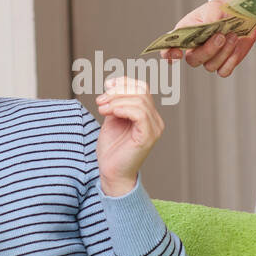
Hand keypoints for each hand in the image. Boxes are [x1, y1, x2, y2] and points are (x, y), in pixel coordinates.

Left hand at [94, 78, 163, 193]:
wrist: (111, 173)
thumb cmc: (111, 149)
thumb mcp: (112, 119)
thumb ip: (116, 103)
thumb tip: (112, 84)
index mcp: (148, 115)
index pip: (142, 88)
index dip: (124, 83)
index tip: (106, 86)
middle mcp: (155, 121)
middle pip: (141, 92)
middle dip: (117, 92)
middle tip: (100, 100)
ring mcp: (154, 129)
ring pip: (140, 101)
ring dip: (116, 101)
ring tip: (101, 108)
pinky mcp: (148, 137)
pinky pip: (140, 114)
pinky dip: (123, 109)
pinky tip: (109, 113)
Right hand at [159, 0, 255, 77]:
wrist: (244, 13)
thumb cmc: (224, 8)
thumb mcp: (216, 7)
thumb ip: (210, 19)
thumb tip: (211, 29)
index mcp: (186, 32)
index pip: (169, 46)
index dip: (168, 53)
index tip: (178, 54)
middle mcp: (195, 47)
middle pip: (193, 60)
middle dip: (208, 50)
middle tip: (221, 36)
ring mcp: (210, 57)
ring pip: (210, 66)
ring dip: (223, 52)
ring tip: (233, 35)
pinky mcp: (224, 62)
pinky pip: (224, 71)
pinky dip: (231, 61)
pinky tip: (236, 47)